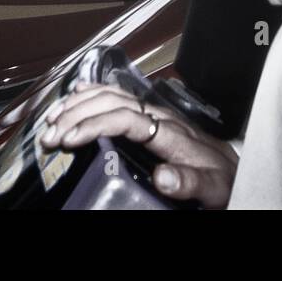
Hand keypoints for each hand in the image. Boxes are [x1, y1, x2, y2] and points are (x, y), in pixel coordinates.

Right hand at [40, 82, 237, 207]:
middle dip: (77, 114)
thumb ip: (189, 182)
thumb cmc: (220, 180)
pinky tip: (77, 94)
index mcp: (169, 132)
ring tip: (52, 118)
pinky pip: (118, 96)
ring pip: (112, 95)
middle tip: (49, 134)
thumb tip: (162, 177)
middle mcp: (159, 116)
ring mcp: (154, 113)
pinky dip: (93, 92)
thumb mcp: (210, 188)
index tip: (69, 139)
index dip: (94, 124)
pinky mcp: (150, 116)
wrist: (232, 170)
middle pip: (111, 102)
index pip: (125, 118)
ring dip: (79, 103)